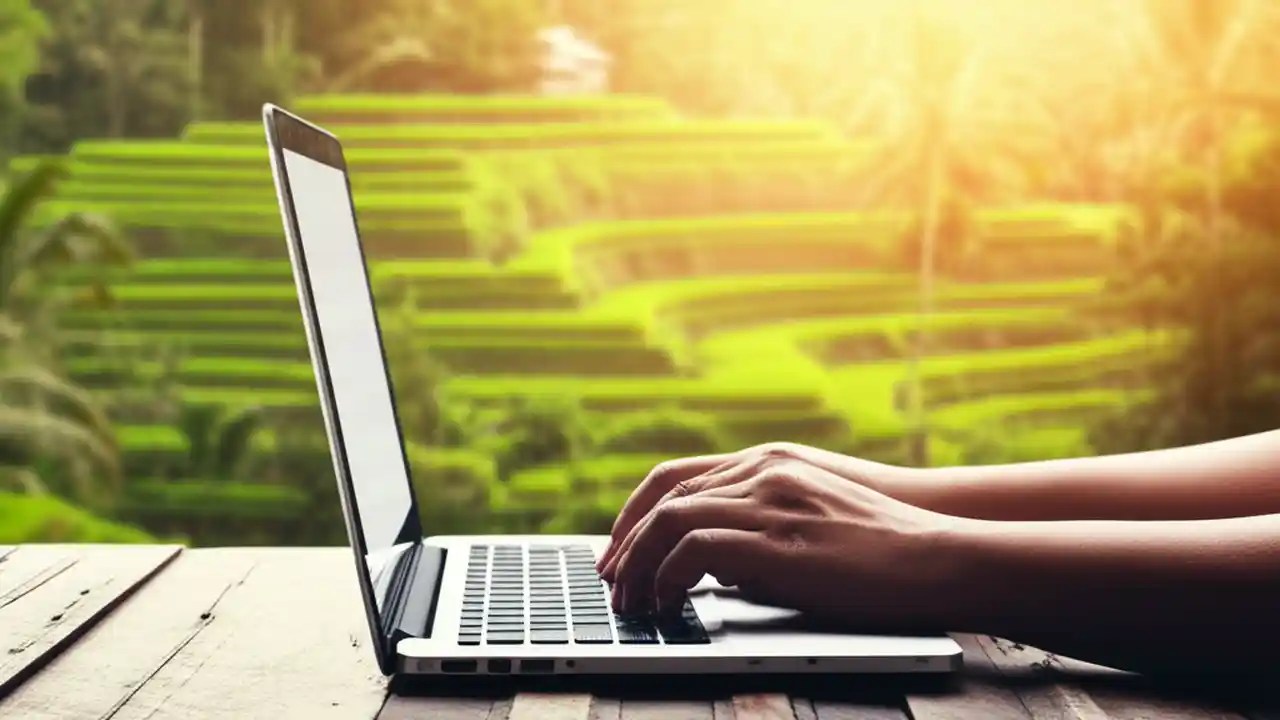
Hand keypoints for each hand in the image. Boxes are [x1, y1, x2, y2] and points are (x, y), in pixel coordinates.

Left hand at [597, 443, 913, 576]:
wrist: (935, 552)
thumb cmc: (880, 545)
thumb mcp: (812, 517)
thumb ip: (761, 527)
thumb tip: (717, 566)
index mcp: (768, 463)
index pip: (674, 478)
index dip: (635, 514)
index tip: (619, 549)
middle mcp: (761, 473)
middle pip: (664, 498)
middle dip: (627, 544)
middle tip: (611, 582)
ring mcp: (769, 502)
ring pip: (670, 521)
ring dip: (640, 564)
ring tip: (632, 600)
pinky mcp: (777, 540)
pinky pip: (695, 551)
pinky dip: (669, 576)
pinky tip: (669, 601)